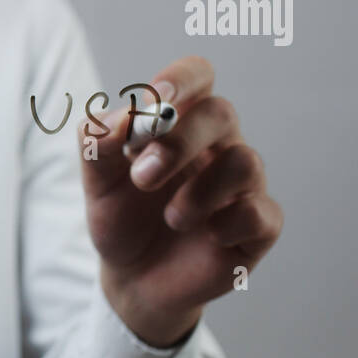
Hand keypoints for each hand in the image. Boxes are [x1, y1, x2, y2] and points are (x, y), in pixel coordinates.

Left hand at [78, 56, 282, 347]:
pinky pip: (260, 212)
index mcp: (180, 124)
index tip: (159, 98)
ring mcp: (242, 186)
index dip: (183, 78)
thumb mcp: (97, 182)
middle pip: (221, 113)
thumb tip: (120, 117)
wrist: (133, 280)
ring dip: (201, 191)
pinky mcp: (256, 228)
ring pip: (246, 161)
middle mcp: (217, 146)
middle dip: (179, 142)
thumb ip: (97, 144)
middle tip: (142, 179)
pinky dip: (228, 224)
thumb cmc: (121, 218)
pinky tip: (205, 236)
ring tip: (172, 218)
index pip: (197, 77)